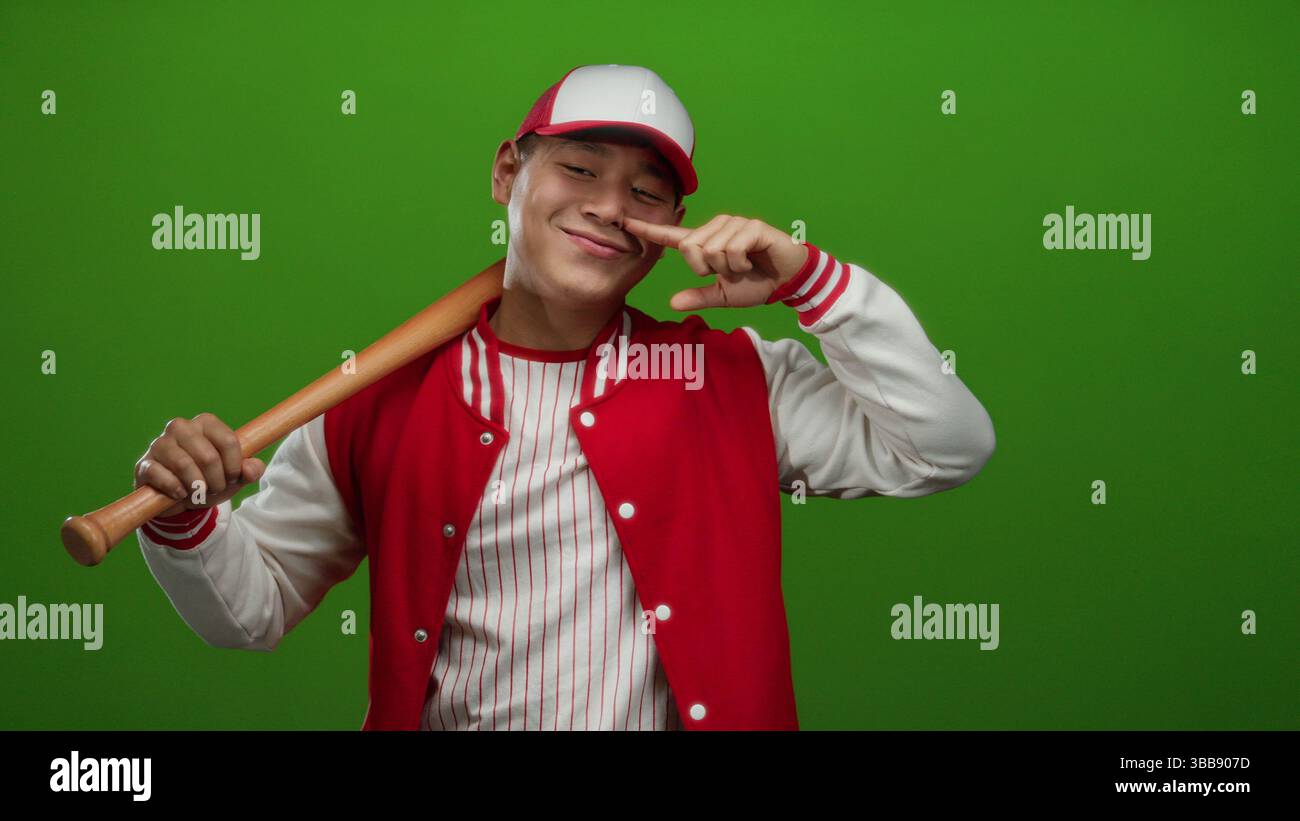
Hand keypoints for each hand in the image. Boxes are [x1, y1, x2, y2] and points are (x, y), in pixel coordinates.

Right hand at [134, 412, 265, 517]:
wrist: (182, 498)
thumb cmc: (210, 479)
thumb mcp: (234, 477)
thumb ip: (250, 470)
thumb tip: (252, 469)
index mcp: (206, 423)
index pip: (229, 441)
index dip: (235, 466)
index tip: (232, 478)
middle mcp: (181, 427)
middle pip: (208, 456)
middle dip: (216, 480)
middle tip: (214, 488)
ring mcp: (160, 443)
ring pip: (184, 465)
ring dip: (197, 487)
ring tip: (199, 492)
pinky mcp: (145, 463)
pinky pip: (161, 475)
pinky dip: (175, 490)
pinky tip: (180, 494)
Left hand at [623, 214, 809, 310]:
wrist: (787, 281)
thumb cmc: (756, 284)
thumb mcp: (723, 296)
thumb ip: (699, 297)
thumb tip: (673, 303)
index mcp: (705, 243)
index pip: (671, 236)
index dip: (647, 230)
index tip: (623, 222)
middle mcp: (716, 228)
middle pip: (690, 248)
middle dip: (707, 268)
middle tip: (730, 271)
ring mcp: (734, 224)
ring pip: (711, 250)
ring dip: (728, 268)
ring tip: (745, 266)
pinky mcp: (751, 226)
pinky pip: (731, 249)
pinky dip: (741, 265)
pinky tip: (753, 262)